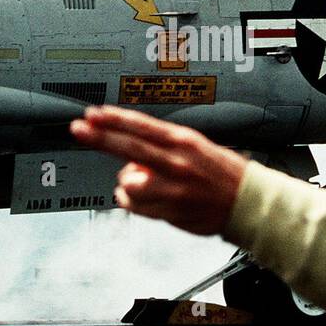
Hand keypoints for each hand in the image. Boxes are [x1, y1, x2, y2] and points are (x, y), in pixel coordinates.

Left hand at [69, 105, 248, 234]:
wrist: (247, 202)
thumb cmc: (222, 173)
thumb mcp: (196, 147)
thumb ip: (163, 147)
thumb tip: (132, 155)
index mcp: (184, 142)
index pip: (142, 126)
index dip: (114, 119)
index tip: (93, 113)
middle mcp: (177, 163)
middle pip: (128, 147)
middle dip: (99, 137)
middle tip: (78, 129)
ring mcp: (172, 188)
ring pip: (128, 182)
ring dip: (126, 182)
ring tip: (141, 181)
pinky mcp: (170, 211)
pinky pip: (134, 206)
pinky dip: (131, 201)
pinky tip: (143, 197)